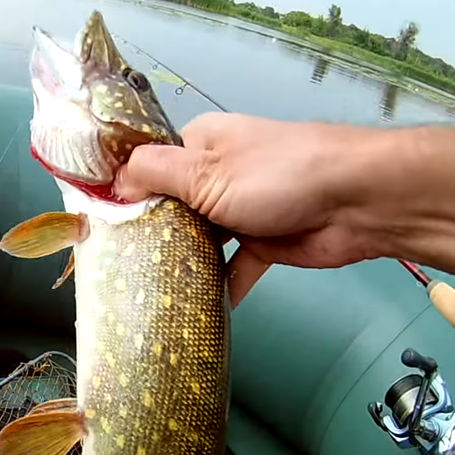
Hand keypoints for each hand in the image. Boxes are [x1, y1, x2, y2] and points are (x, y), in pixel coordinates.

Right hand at [114, 112, 381, 307]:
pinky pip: (234, 268)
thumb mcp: (204, 171)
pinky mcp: (265, 243)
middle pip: (171, 207)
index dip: (124, 192)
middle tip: (114, 268)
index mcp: (200, 145)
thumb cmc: (276, 174)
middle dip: (150, 234)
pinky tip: (195, 309)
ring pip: (200, 240)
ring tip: (144, 290)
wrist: (358, 201)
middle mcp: (217, 174)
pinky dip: (221, 286)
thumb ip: (154, 174)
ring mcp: (241, 210)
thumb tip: (111, 182)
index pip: (149, 166)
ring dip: (182, 262)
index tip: (96, 225)